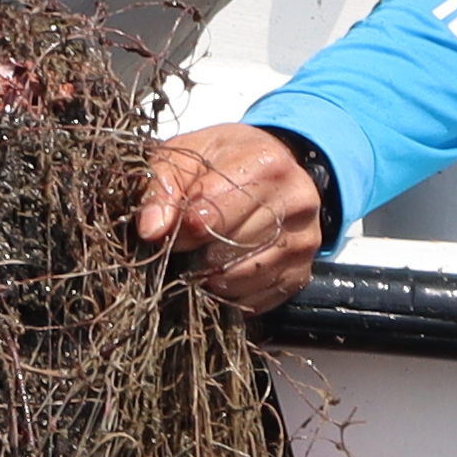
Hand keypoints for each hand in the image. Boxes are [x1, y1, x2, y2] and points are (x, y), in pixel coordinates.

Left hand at [133, 123, 334, 312]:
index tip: (171, 225)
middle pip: (222, 253)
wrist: (268, 166)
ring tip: (206, 251)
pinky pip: (253, 300)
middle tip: (189, 239)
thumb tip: (151, 230)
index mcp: (266, 165)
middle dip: (194, 252)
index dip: (178, 230)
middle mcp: (296, 202)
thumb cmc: (221, 161)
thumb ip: (161, 187)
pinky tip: (226, 267)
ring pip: (237, 279)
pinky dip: (230, 292)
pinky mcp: (302, 272)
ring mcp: (305, 240)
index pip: (207, 219)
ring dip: (209, 275)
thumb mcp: (184, 156)